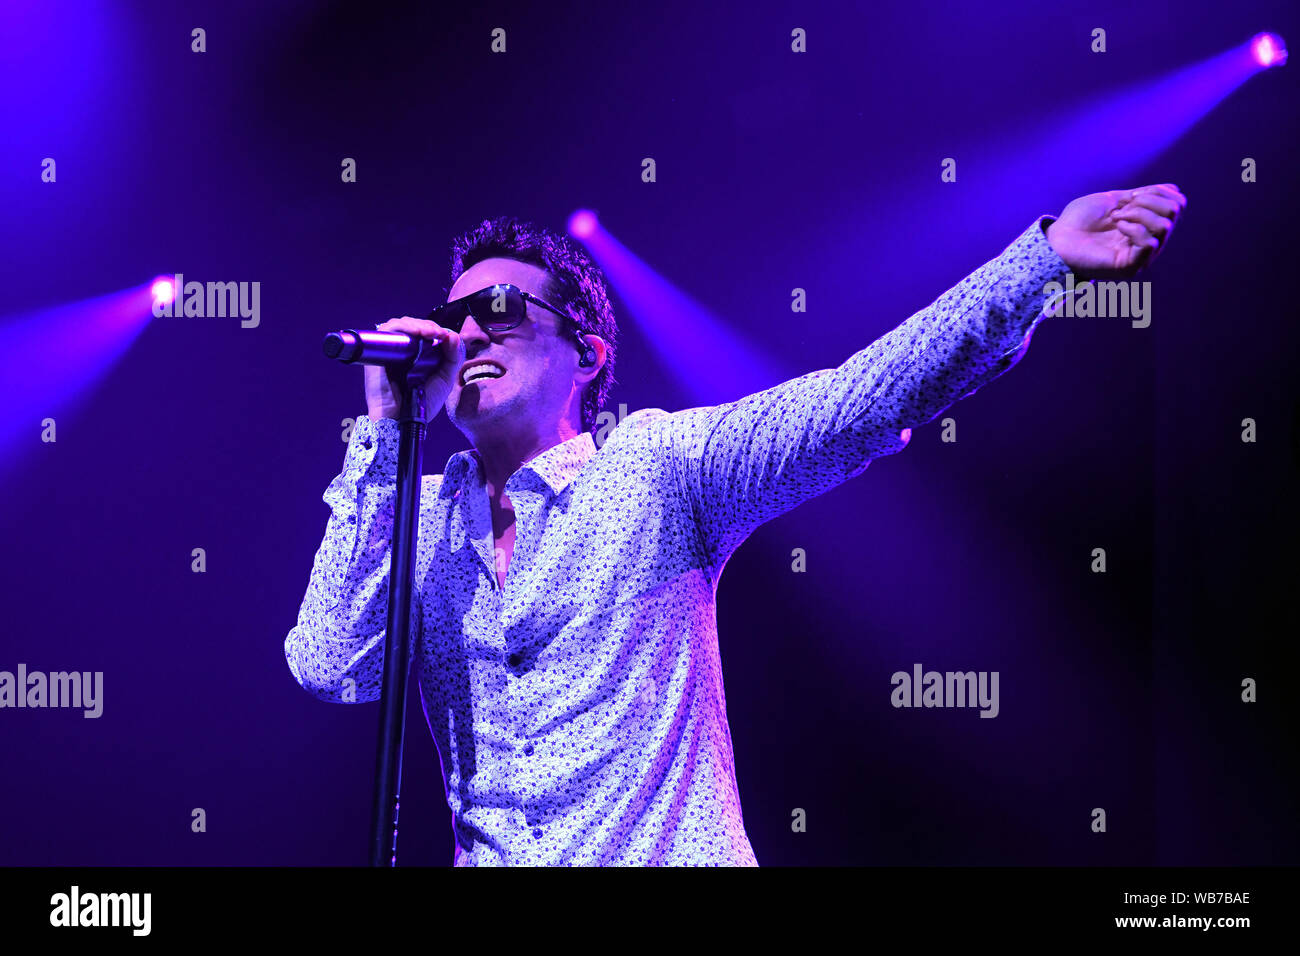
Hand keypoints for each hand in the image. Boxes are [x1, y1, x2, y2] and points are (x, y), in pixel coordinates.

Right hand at [364, 317, 464, 421]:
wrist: (403, 418)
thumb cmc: (423, 402)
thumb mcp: (445, 378)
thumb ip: (453, 357)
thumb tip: (453, 335)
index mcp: (418, 354)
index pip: (425, 331)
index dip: (435, 329)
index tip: (446, 336)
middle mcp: (403, 350)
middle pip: (413, 325)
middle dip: (428, 326)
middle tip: (439, 334)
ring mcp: (390, 350)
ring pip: (401, 325)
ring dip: (418, 325)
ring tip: (431, 333)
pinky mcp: (379, 352)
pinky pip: (388, 331)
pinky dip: (403, 328)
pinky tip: (417, 334)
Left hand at [1045, 184, 1186, 280]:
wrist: (1058, 237)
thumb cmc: (1080, 219)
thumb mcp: (1116, 199)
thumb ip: (1145, 195)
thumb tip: (1175, 190)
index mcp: (1147, 224)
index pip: (1177, 203)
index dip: (1159, 192)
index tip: (1131, 195)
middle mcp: (1149, 240)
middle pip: (1175, 212)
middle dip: (1149, 201)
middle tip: (1121, 208)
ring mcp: (1142, 255)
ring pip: (1165, 226)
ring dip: (1139, 214)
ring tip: (1116, 218)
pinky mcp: (1131, 267)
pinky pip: (1151, 243)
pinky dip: (1135, 229)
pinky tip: (1118, 228)